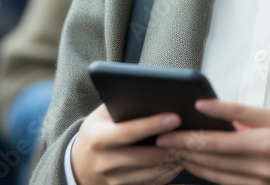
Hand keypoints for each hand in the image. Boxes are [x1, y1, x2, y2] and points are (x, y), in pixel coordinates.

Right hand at [71, 103, 185, 184]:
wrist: (78, 165)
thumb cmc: (95, 133)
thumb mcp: (101, 116)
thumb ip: (121, 106)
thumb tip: (152, 95)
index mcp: (98, 138)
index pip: (128, 132)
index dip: (153, 125)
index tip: (175, 118)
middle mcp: (104, 162)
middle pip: (146, 157)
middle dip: (171, 146)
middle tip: (191, 135)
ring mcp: (113, 180)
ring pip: (152, 173)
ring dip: (174, 161)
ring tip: (189, 147)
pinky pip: (152, 184)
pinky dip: (168, 173)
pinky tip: (178, 161)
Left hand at [155, 99, 269, 184]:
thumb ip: (243, 115)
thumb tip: (212, 111)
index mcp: (265, 141)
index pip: (219, 136)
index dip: (192, 132)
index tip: (172, 126)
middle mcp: (261, 165)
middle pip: (213, 156)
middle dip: (184, 147)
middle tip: (162, 140)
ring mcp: (260, 183)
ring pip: (216, 173)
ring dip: (191, 163)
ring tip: (172, 152)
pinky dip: (209, 175)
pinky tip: (196, 166)